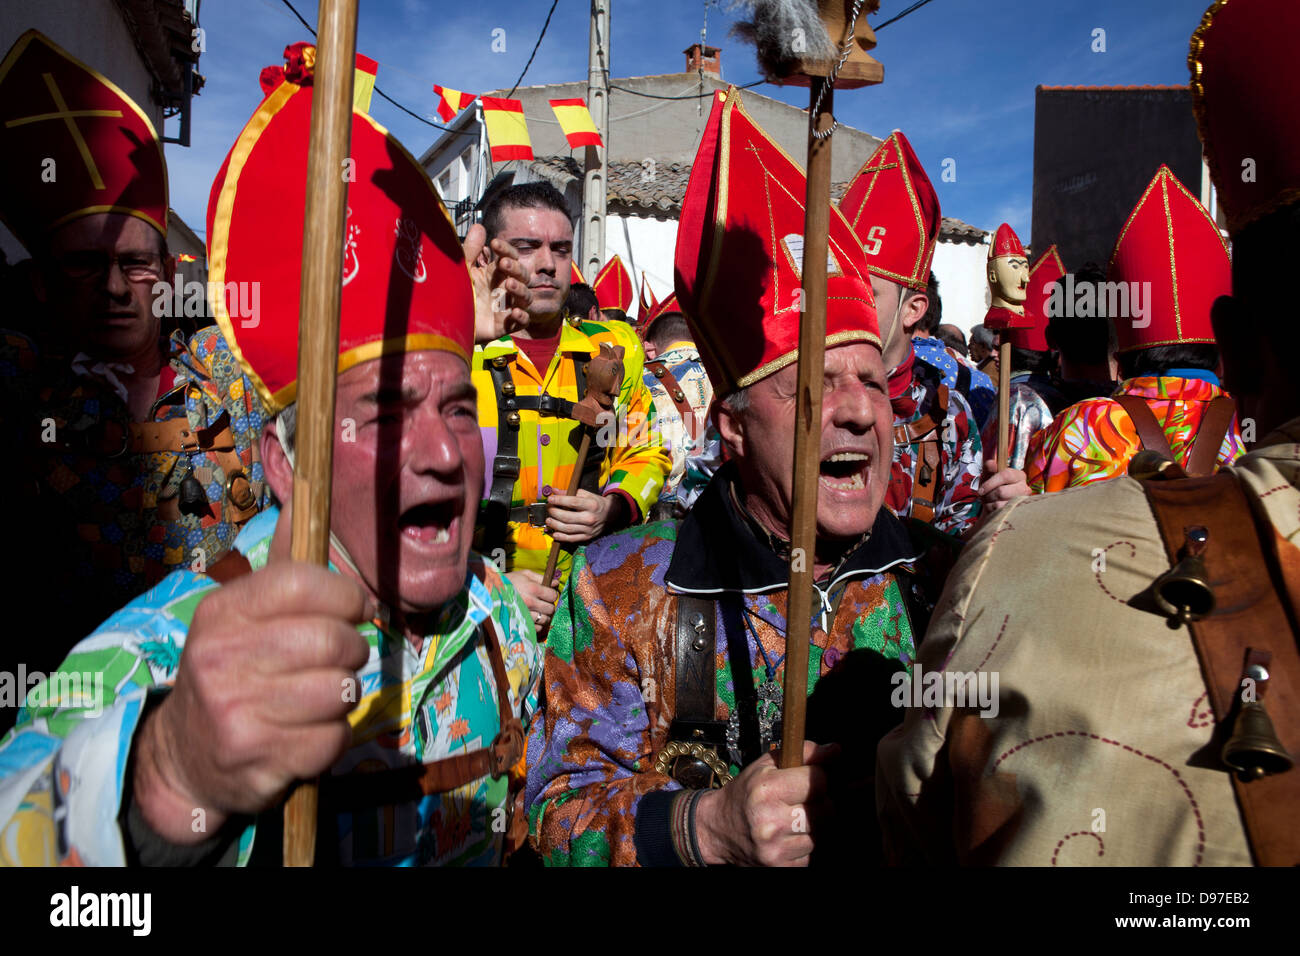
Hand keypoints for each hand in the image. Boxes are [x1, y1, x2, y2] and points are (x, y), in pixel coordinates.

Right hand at [131, 560, 372, 844]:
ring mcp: (237, 711)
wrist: (184, 756)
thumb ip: (282, 566)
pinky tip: (307, 732)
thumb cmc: (232, 671)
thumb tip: (301, 503)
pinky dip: (334, 736)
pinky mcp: (258, 757)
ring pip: (342, 690)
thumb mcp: (243, 616)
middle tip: (341, 657)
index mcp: (223, 612)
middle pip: (333, 640)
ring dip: (346, 694)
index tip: (354, 608)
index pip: (301, 583)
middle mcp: (223, 658)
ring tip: (321, 695)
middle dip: (353, 649)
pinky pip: (334, 738)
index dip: (345, 594)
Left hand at [463, 223, 530, 343]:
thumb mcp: (460, 270)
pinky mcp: (502, 327)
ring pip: (525, 298)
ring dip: (521, 290)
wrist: (440, 321)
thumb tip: (479, 226)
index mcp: (493, 275)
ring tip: (509, 285)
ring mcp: (503, 308)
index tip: (495, 244)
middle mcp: (501, 290)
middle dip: (516, 268)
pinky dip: (522, 317)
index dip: (506, 251)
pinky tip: (515, 312)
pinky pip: (520, 322)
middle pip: (522, 276)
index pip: (510, 259)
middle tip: (503, 263)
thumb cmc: (451, 295)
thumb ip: (470, 251)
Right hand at [506, 569, 558, 630]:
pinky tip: (533, 618)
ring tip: (538, 611)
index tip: (549, 595)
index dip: (553, 595)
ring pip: (545, 619)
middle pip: (551, 609)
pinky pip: (537, 628)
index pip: (553, 596)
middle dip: (549, 606)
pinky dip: (538, 624)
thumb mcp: (524, 574)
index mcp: (532, 589)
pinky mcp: (521, 623)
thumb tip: (556, 583)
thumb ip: (541, 578)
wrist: (491, 593)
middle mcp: (530, 602)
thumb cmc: (509, 582)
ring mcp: (525, 614)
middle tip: (544, 603)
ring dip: (544, 616)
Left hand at [546, 489, 621, 542]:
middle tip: (549, 509)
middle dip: (554, 513)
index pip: (573, 502)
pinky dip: (561, 537)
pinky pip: (571, 539)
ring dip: (554, 525)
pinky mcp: (587, 537)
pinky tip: (554, 533)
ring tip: (548, 520)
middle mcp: (590, 518)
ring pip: (567, 529)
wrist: (610, 514)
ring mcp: (588, 529)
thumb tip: (554, 491)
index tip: (550, 499)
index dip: (559, 500)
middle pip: (567, 517)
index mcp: (591, 505)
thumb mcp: (586, 494)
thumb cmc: (596, 503)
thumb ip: (570, 492)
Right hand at [693, 741, 836, 866]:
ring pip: (823, 834)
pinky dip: (806, 845)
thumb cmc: (745, 794)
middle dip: (821, 802)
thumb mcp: (765, 765)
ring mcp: (775, 847)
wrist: (717, 829)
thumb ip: (802, 753)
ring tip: (798, 818)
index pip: (817, 780)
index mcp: (766, 790)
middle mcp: (770, 820)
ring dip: (816, 825)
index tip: (809, 779)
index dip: (819, 777)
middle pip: (826, 809)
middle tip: (806, 800)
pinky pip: (812, 854)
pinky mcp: (780, 867)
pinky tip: (792, 836)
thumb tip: (835, 750)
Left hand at [979, 458, 1029, 515]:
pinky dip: (992, 510)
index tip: (980, 490)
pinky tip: (994, 508)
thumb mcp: (988, 477)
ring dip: (989, 503)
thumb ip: (988, 469)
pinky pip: (1000, 512)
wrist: (993, 507)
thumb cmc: (992, 489)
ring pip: (999, 504)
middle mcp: (1025, 488)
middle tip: (987, 496)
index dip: (990, 483)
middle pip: (1001, 492)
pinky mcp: (1018, 512)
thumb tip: (991, 463)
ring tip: (991, 501)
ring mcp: (1022, 502)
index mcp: (1019, 475)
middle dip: (989, 495)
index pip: (1005, 475)